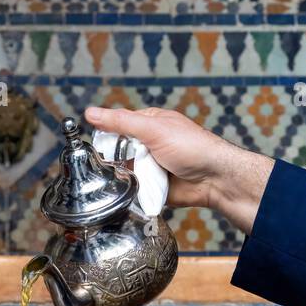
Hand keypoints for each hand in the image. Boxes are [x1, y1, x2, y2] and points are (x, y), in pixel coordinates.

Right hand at [84, 104, 273, 235]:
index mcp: (149, 123)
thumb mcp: (153, 129)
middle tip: (107, 166)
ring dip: (122, 177)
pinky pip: (134, 189)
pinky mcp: (153, 187)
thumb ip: (121, 122)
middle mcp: (149, 144)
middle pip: (118, 151)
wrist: (214, 179)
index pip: (117, 126)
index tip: (93, 145)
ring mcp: (151, 166)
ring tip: (120, 179)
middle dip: (112, 160)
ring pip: (124, 172)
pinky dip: (131, 191)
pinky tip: (127, 193)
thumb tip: (91, 113)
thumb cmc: (192, 147)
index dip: (104, 135)